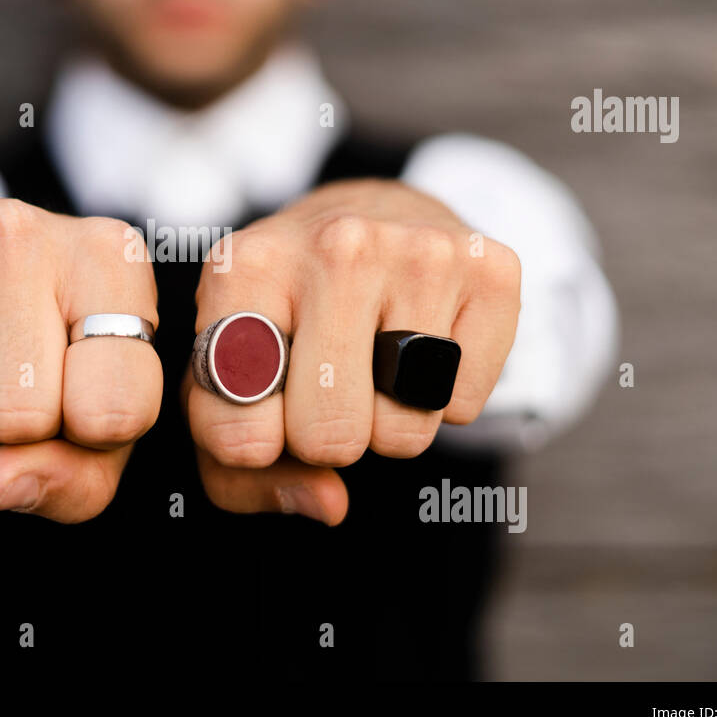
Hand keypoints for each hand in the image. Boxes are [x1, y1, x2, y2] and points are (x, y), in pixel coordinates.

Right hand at [0, 199, 161, 521]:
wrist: (13, 291)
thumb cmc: (80, 362)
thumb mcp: (114, 424)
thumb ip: (75, 476)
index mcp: (109, 258)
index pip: (111, 409)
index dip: (96, 436)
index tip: (93, 396)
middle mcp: (19, 234)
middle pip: (17, 414)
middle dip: (24, 431)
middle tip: (34, 388)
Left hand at [183, 179, 520, 524]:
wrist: (371, 213)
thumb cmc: (285, 312)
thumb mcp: (225, 375)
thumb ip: (236, 466)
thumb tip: (326, 503)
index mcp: (245, 268)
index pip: (242, 433)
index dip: (256, 446)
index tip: (262, 405)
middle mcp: (335, 246)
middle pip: (330, 437)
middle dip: (326, 436)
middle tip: (325, 382)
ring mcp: (419, 252)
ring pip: (403, 431)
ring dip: (388, 419)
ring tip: (373, 357)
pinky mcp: (492, 269)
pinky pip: (465, 407)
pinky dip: (445, 397)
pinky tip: (423, 339)